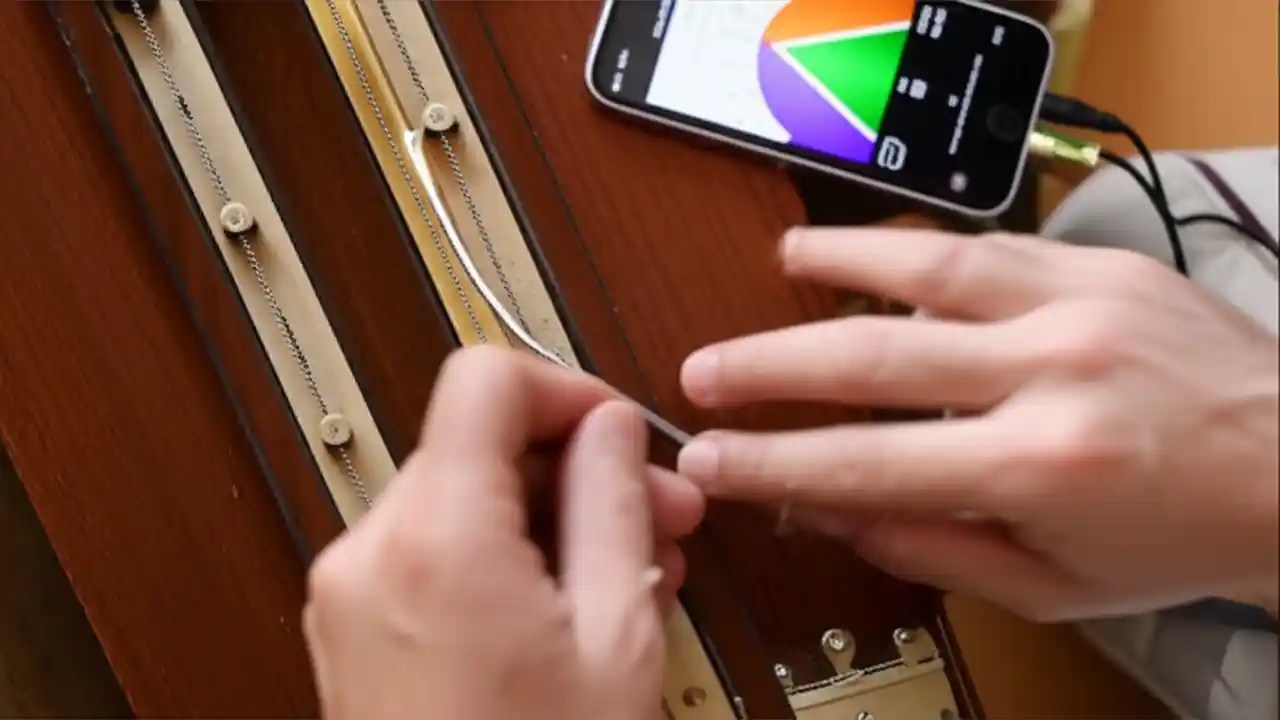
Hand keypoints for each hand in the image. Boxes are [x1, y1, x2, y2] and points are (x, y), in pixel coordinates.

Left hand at [303, 347, 702, 719]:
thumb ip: (614, 503)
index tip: (618, 432)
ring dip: (546, 517)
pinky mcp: (352, 630)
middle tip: (650, 512)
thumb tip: (611, 433)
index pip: (487, 380)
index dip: (568, 392)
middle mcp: (371, 554)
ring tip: (620, 571)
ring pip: (461, 498)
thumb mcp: (616, 634)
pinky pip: (434, 553)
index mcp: (435, 538)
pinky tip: (566, 605)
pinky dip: (502, 558)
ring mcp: (350, 595)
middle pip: (476, 441)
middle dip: (573, 467)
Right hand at [678, 228, 1278, 621]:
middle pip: (874, 358)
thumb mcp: (1054, 584)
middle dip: (770, 368)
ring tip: (782, 262)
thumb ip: (935, 547)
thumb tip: (838, 512)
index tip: (711, 461)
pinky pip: (990, 245)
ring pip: (930, 269)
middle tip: (706, 374)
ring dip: (840, 262)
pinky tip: (875, 248)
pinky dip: (918, 246)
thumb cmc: (1187, 533)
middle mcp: (1056, 375)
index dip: (772, 465)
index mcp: (1043, 468)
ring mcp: (1081, 306)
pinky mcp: (1103, 267)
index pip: (866, 464)